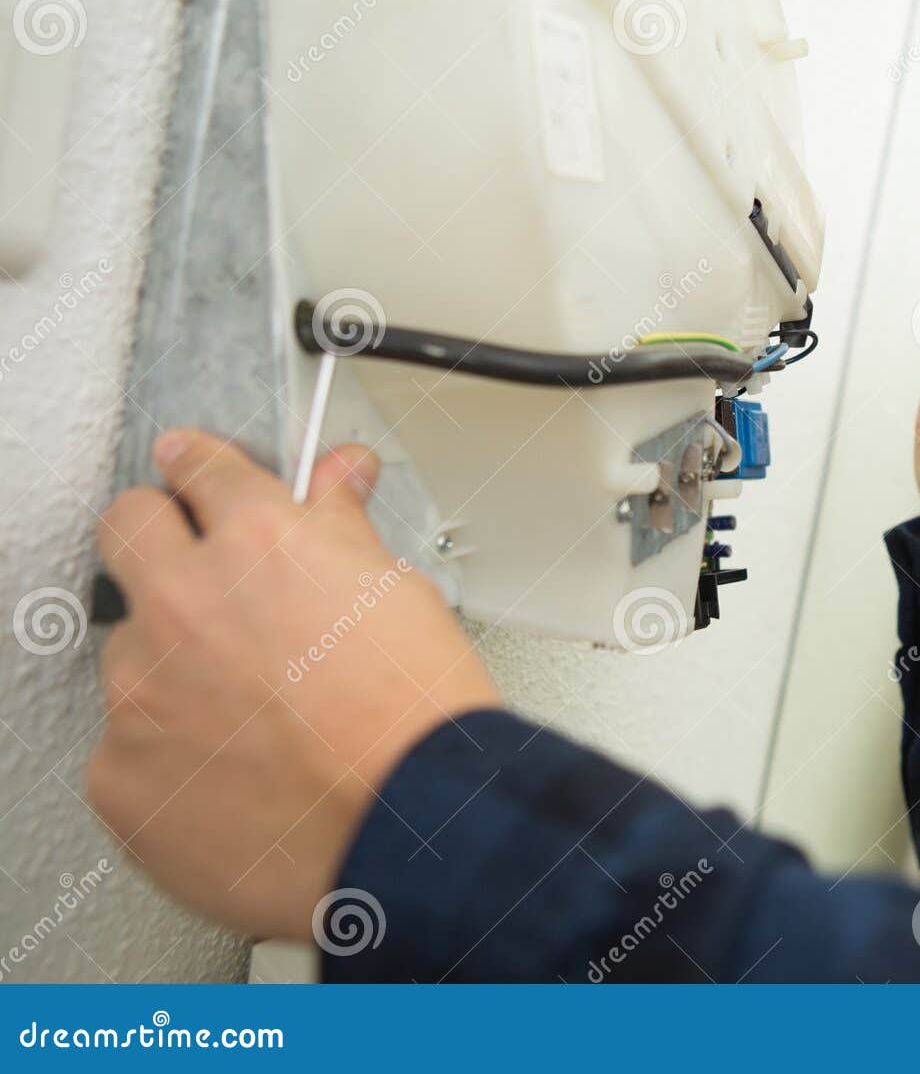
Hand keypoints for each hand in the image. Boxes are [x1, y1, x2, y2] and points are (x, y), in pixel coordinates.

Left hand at [89, 430, 500, 942]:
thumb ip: (345, 527)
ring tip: (253, 710)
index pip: (200, 466)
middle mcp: (185, 606)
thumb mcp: (401, 598)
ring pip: (132, 649)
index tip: (197, 471)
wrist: (409, 837)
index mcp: (260, 545)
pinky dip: (171, 753)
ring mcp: (140, 693)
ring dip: (176, 662)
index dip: (203, 466)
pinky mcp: (119, 777)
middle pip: (126, 526)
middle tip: (204, 569)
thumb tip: (337, 476)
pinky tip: (235, 770)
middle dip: (160, 534)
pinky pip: (127, 744)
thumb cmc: (418, 725)